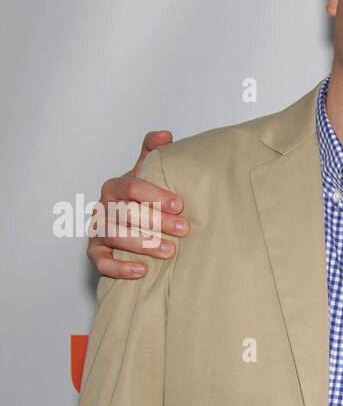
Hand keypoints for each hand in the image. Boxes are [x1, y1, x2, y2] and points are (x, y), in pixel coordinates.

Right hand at [87, 130, 188, 279]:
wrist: (128, 228)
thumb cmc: (141, 201)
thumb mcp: (147, 175)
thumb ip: (153, 154)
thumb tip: (165, 135)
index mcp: (115, 187)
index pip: (131, 186)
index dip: (155, 195)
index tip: (180, 204)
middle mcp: (102, 207)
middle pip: (126, 212)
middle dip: (156, 221)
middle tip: (184, 229)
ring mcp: (97, 230)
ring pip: (114, 236)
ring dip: (142, 244)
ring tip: (169, 251)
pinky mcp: (95, 253)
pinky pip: (101, 262)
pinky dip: (120, 267)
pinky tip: (142, 271)